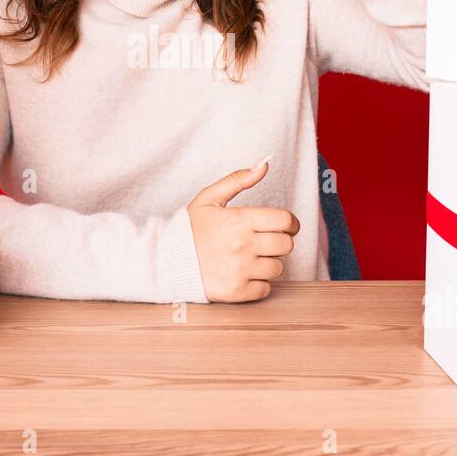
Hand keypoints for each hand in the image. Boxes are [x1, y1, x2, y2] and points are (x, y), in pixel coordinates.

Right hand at [187, 156, 299, 301]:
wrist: (166, 261)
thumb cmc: (189, 229)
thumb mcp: (210, 198)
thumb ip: (238, 179)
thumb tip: (265, 164)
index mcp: (240, 220)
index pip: (285, 220)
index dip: (291, 223)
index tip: (287, 227)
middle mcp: (243, 245)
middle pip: (286, 244)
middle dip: (279, 242)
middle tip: (265, 242)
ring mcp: (240, 270)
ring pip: (278, 268)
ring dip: (268, 263)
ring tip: (250, 259)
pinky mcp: (237, 291)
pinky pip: (265, 288)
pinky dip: (259, 284)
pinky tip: (244, 274)